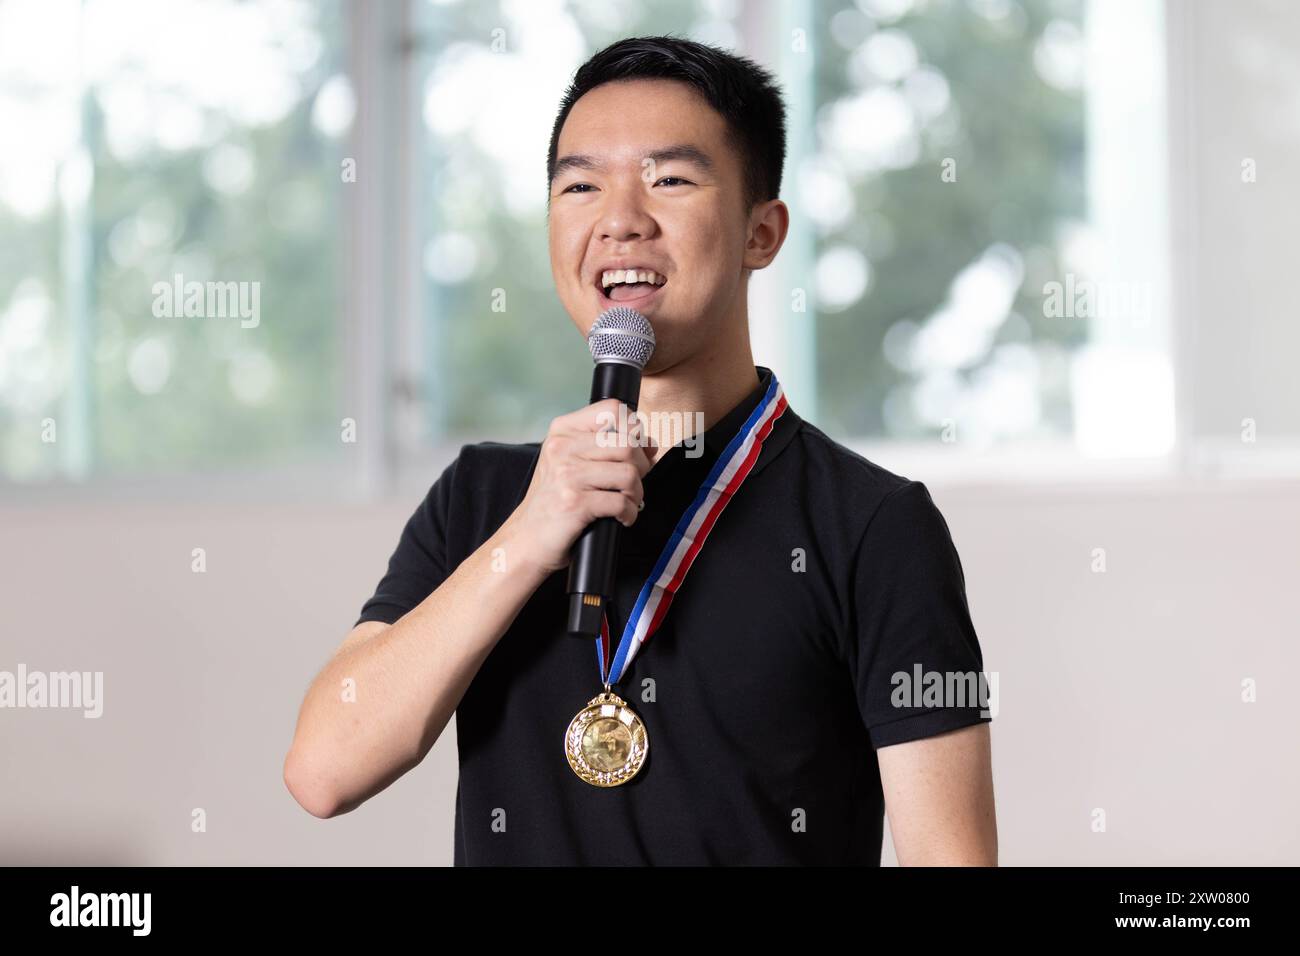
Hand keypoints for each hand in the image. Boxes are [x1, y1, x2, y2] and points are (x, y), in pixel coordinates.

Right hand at [505, 398, 656, 574]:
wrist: (527, 539)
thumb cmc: (553, 501)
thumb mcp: (572, 463)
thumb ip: (608, 447)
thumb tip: (649, 443)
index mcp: (563, 431)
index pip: (613, 410)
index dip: (634, 429)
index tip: (634, 450)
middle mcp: (562, 448)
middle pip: (628, 444)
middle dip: (641, 467)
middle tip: (632, 484)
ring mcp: (567, 475)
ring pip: (629, 473)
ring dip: (637, 493)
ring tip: (627, 502)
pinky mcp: (575, 503)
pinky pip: (621, 502)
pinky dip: (629, 514)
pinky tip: (620, 518)